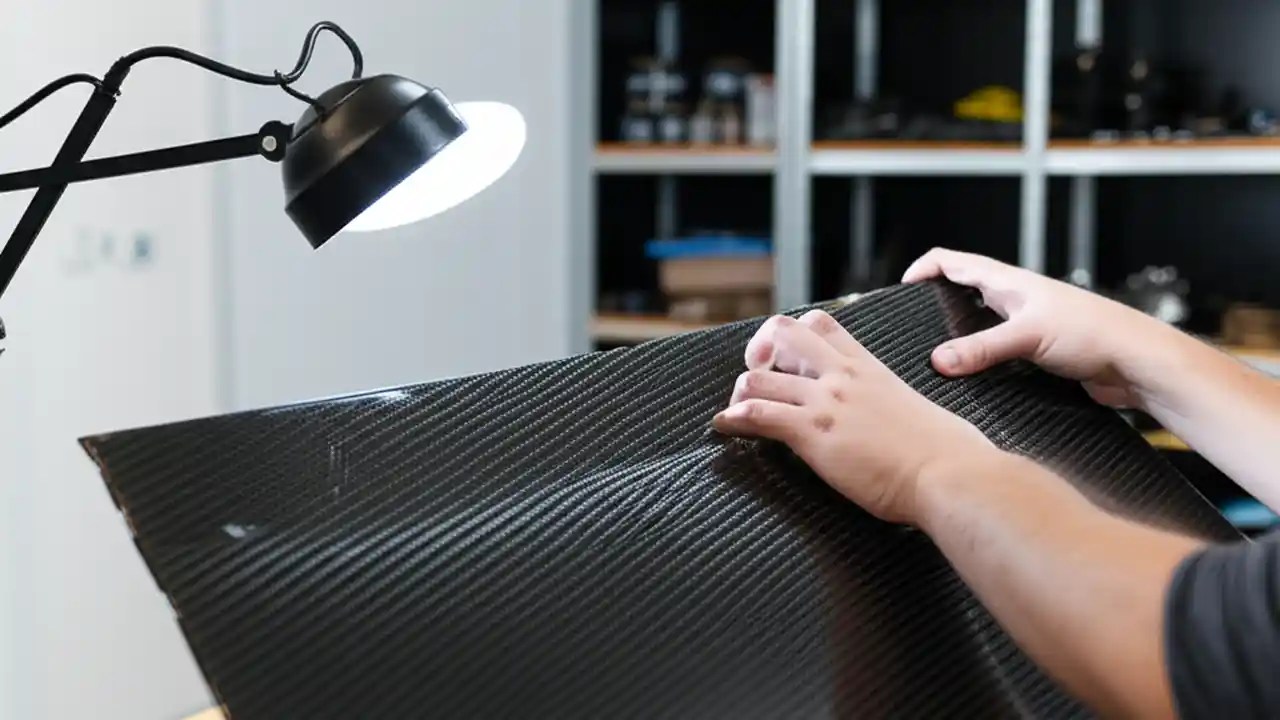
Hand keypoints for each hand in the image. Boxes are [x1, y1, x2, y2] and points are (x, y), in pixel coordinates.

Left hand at [712, 311, 998, 524]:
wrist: (950, 473)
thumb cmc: (948, 451)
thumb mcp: (918, 410)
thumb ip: (896, 405)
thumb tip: (899, 422)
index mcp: (869, 368)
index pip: (823, 325)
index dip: (796, 334)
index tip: (786, 355)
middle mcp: (843, 376)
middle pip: (784, 333)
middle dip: (761, 350)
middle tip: (757, 375)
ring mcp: (826, 402)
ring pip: (761, 377)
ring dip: (742, 391)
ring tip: (737, 408)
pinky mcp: (814, 433)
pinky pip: (759, 415)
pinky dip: (734, 418)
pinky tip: (726, 425)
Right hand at [902, 248, 1170, 408]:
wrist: (1138, 363)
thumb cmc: (1095, 334)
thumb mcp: (1028, 337)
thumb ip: (981, 349)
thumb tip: (937, 360)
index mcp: (1010, 282)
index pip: (953, 261)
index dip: (923, 270)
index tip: (901, 292)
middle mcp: (1015, 299)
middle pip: (962, 291)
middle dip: (933, 304)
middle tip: (909, 327)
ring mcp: (1026, 324)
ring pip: (978, 324)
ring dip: (957, 336)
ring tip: (933, 356)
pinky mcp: (1037, 352)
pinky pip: (996, 351)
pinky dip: (979, 360)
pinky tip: (972, 379)